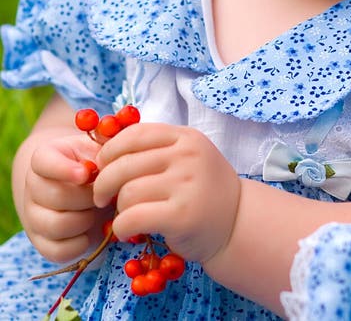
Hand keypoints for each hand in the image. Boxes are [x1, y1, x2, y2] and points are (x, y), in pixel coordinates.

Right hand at [23, 133, 103, 262]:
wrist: (82, 190)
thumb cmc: (94, 165)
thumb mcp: (97, 150)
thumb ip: (103, 153)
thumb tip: (109, 167)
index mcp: (44, 158)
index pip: (43, 162)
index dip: (65, 169)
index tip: (86, 174)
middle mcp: (33, 187)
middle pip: (57, 197)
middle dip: (88, 197)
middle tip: (102, 194)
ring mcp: (33, 217)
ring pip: (56, 225)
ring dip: (85, 220)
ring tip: (95, 211)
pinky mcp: (41, 244)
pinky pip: (58, 251)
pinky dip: (80, 244)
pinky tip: (89, 230)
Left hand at [94, 123, 240, 264]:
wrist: (237, 222)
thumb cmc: (203, 189)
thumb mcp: (187, 157)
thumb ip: (155, 149)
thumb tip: (105, 150)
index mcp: (185, 137)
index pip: (134, 134)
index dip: (109, 151)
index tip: (103, 167)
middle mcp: (187, 156)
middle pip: (124, 164)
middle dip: (103, 183)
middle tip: (101, 197)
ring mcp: (186, 184)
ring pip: (127, 192)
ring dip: (117, 208)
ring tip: (125, 214)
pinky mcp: (181, 216)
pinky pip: (133, 217)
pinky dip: (121, 226)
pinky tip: (126, 230)